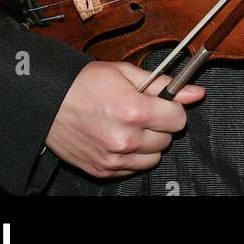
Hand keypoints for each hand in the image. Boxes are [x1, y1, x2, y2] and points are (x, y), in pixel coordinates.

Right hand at [44, 61, 205, 178]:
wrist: (49, 102)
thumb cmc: (85, 83)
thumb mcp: (125, 73)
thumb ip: (162, 84)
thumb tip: (194, 92)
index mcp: (134, 111)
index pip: (178, 119)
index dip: (174, 108)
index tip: (164, 103)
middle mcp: (126, 139)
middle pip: (167, 140)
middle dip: (160, 125)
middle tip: (143, 111)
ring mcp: (114, 159)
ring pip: (153, 158)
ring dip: (148, 143)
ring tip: (130, 125)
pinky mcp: (103, 171)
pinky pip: (134, 169)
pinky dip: (132, 156)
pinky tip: (119, 138)